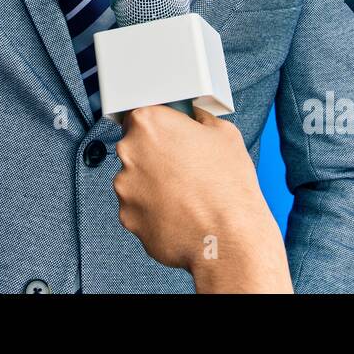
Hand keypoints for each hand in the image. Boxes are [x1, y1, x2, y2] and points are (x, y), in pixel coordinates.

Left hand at [114, 106, 290, 291]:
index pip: (140, 115)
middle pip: (135, 147)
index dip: (158, 127)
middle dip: (155, 156)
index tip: (170, 136)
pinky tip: (178, 212)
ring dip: (153, 184)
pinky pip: (137, 207)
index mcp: (149, 123)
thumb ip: (198, 118)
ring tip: (184, 194)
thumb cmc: (228, 187)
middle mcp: (129, 152)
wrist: (227, 237)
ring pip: (135, 179)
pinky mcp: (127, 216)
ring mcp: (125, 186)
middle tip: (183, 168)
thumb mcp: (223, 132)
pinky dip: (153, 210)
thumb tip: (194, 119)